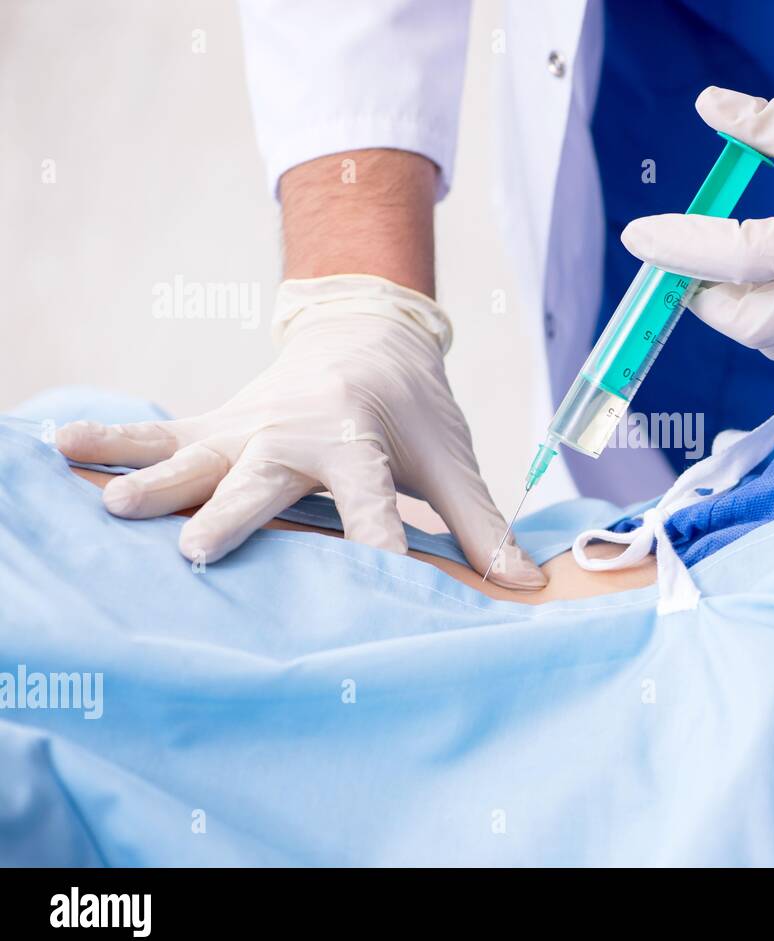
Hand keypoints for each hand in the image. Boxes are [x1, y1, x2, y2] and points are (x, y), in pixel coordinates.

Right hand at [55, 274, 546, 588]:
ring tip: (109, 506)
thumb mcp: (452, 460)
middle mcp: (296, 431)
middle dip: (235, 511)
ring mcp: (248, 425)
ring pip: (196, 454)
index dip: (376, 542)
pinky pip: (161, 433)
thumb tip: (528, 586)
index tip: (375, 582)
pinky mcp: (219, 423)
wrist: (368, 334)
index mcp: (361, 440)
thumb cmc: (414, 410)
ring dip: (153, 479)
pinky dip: (112, 441)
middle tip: (199, 549)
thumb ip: (481, 525)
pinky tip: (59, 447)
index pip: (371, 501)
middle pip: (264, 476)